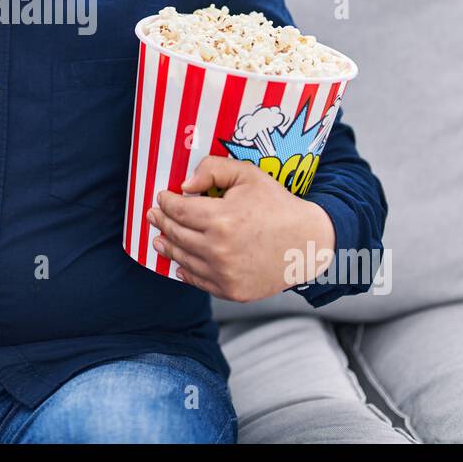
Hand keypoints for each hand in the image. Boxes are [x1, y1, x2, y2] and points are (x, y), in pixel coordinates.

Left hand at [147, 155, 335, 301]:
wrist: (309, 243)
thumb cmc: (278, 205)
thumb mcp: (249, 176)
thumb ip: (213, 170)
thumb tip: (184, 185)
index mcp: (221, 219)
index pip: (179, 210)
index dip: (166, 202)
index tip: (162, 197)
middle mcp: (219, 250)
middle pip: (176, 234)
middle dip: (162, 222)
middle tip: (154, 216)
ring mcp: (224, 274)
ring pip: (183, 259)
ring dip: (168, 247)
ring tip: (159, 240)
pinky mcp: (231, 291)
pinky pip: (199, 281)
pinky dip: (186, 271)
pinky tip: (180, 263)